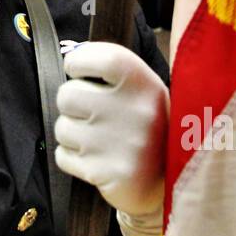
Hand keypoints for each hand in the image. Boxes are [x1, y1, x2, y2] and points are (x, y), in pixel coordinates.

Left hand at [54, 42, 168, 235]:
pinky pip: (63, 156)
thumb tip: (72, 53)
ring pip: (62, 128)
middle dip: (72, 105)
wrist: (173, 182)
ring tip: (98, 140)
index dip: (79, 60)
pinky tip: (96, 160)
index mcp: (146, 85)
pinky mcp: (107, 173)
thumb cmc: (147, 128)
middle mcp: (136, 112)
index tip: (76, 68)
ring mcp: (122, 145)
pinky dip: (72, 159)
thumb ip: (113, 71)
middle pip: (67, 95)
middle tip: (91, 115)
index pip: (102, 58)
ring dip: (73, 135)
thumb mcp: (144, 92)